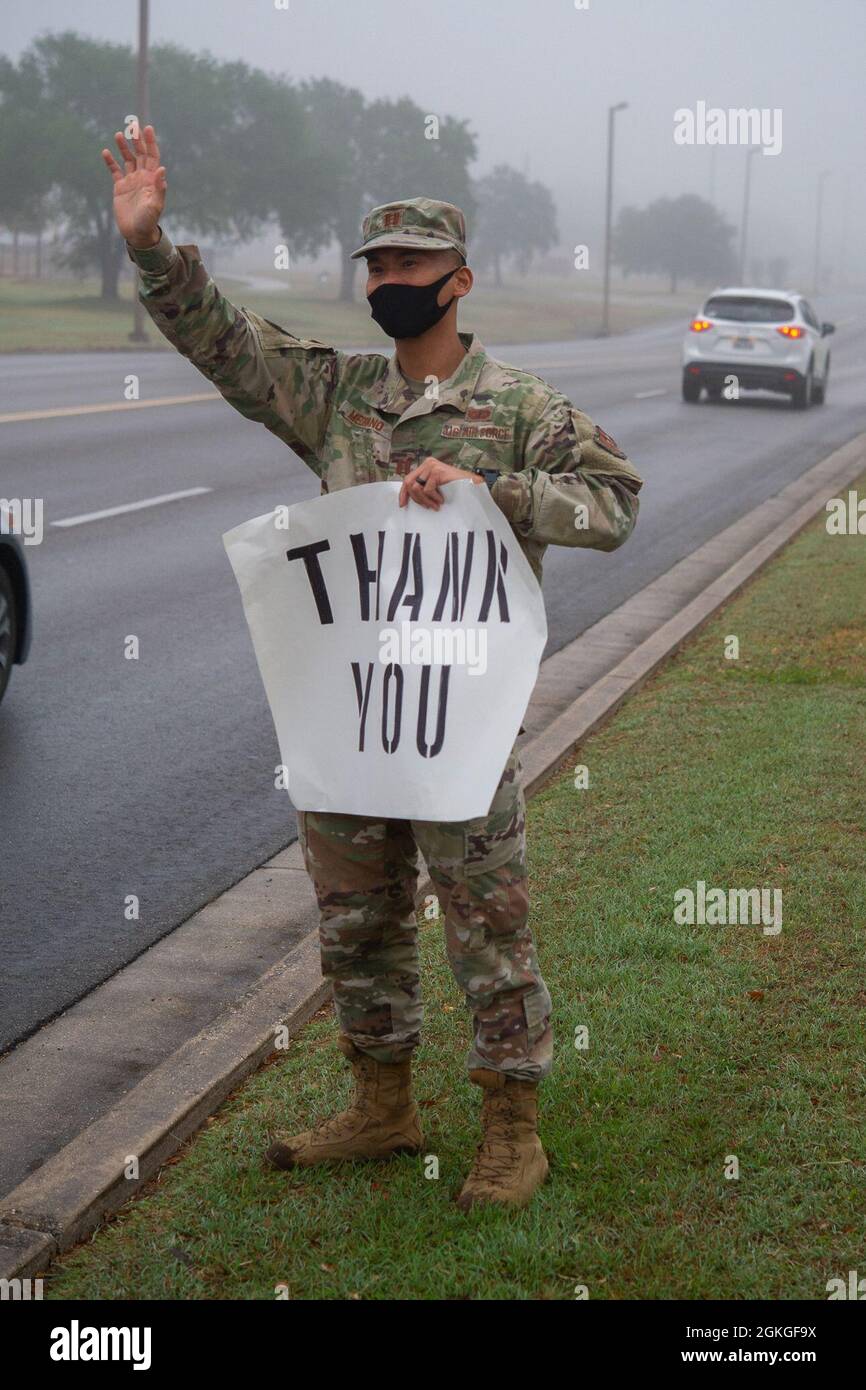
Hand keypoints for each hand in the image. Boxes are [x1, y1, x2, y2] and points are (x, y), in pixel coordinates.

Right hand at [101, 124, 166, 247]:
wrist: (137, 234)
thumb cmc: (148, 221)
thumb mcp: (155, 205)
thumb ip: (159, 188)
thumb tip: (162, 169)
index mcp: (152, 179)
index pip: (152, 156)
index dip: (150, 142)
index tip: (147, 128)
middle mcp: (142, 177)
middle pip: (140, 154)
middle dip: (137, 139)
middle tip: (132, 124)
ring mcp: (131, 181)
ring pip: (127, 159)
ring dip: (123, 147)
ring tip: (118, 134)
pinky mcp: (120, 187)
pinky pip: (115, 171)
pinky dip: (111, 162)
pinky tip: (106, 152)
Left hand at [398, 456, 483, 509]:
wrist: (472, 485)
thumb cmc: (456, 488)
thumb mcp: (436, 488)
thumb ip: (423, 488)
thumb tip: (408, 499)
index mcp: (425, 466)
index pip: (408, 479)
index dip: (403, 493)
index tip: (402, 505)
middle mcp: (427, 464)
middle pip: (409, 483)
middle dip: (416, 499)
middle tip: (427, 507)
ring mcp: (432, 466)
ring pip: (417, 488)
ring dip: (426, 500)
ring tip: (435, 505)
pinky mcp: (437, 471)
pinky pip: (428, 489)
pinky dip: (434, 498)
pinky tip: (441, 499)